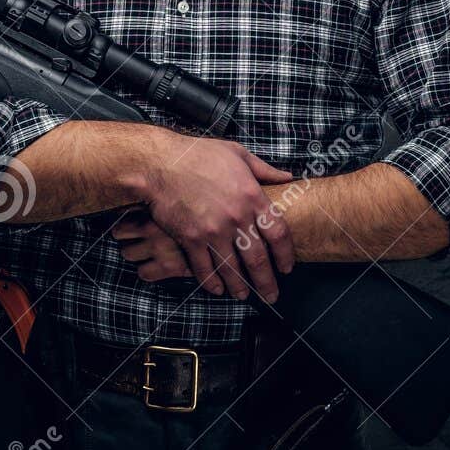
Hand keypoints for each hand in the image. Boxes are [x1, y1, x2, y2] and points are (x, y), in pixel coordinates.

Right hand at [135, 136, 296, 302]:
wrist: (161, 163)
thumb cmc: (199, 154)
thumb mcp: (238, 153)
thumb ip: (265, 169)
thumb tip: (288, 178)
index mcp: (252, 197)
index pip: (279, 234)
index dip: (285, 255)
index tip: (287, 268)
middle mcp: (236, 218)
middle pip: (258, 259)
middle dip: (267, 282)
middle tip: (271, 295)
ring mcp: (212, 231)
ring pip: (232, 269)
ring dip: (240, 287)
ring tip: (244, 296)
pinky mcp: (190, 239)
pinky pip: (204, 268)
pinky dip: (212, 282)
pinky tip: (217, 289)